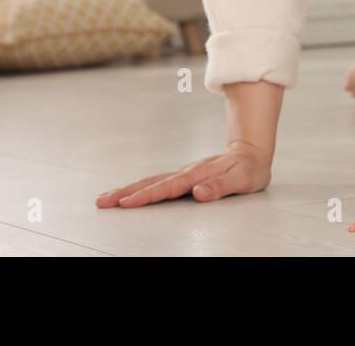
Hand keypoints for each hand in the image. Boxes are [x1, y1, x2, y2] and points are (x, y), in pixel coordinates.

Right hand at [95, 139, 272, 207]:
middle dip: (126, 193)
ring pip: (150, 181)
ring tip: (106, 198)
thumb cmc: (249, 168)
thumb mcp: (242, 179)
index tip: (127, 203)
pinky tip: (128, 193)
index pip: (168, 187)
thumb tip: (198, 192)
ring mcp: (183, 172)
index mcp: (198, 174)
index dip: (147, 196)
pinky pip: (157, 181)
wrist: (252, 151)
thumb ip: (220, 186)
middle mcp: (187, 172)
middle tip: (102, 201)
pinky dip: (139, 187)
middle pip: (151, 183)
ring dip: (127, 189)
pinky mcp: (183, 176)